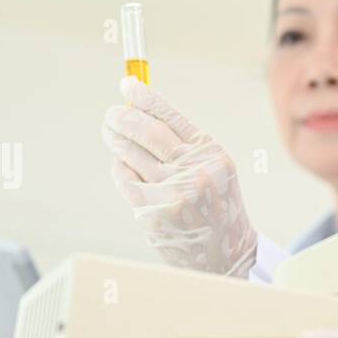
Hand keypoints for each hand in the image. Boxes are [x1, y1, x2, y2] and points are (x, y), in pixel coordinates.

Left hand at [101, 76, 257, 276]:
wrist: (226, 252)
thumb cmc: (216, 205)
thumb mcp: (212, 168)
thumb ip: (183, 143)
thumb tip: (141, 111)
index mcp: (209, 154)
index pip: (171, 117)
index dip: (145, 97)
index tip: (128, 85)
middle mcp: (192, 171)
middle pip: (146, 131)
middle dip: (122, 117)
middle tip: (111, 114)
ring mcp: (171, 193)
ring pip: (129, 154)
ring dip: (115, 140)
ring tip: (110, 133)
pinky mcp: (152, 212)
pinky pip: (124, 179)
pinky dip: (120, 168)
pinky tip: (122, 166)